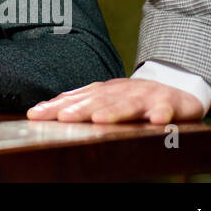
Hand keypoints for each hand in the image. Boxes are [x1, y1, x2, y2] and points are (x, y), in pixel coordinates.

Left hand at [26, 78, 205, 123]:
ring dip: (115, 112)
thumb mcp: (105, 100)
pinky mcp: (170, 103)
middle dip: (81, 109)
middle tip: (63, 118)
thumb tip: (40, 111)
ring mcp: (146, 96)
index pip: (76, 98)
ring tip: (100, 120)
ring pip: (129, 104)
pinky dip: (162, 114)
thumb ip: (78, 104)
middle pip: (99, 100)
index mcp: (104, 91)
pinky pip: (167, 109)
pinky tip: (157, 121)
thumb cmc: (134, 99)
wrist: (175, 89)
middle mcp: (122, 91)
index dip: (56, 106)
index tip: (35, 114)